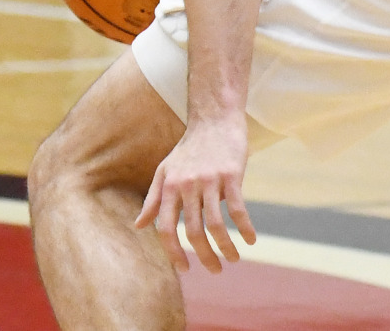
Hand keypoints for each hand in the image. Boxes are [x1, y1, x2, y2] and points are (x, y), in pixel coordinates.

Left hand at [133, 115, 256, 272]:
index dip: (174, 252)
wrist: (213, 120)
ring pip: (215, 224)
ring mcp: (209, 181)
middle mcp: (186, 185)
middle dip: (204, 255)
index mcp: (169, 187)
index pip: (166, 228)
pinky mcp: (231, 175)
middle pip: (192, 231)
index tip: (184, 269)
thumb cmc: (189, 149)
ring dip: (226, 247)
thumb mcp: (164, 172)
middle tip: (215, 270)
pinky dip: (245, 228)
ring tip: (233, 259)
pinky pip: (238, 209)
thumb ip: (153, 200)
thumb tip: (138, 226)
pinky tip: (251, 240)